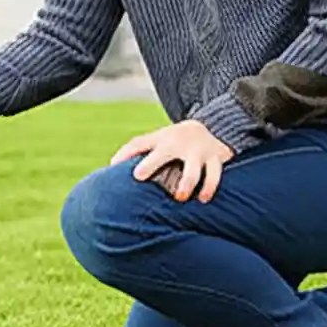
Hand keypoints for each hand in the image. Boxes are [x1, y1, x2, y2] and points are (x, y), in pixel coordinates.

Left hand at [109, 120, 233, 202]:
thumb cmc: (174, 141)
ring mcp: (198, 151)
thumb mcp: (155, 141)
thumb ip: (134, 151)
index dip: (128, 155)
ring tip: (180, 196)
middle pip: (165, 153)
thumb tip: (111, 166)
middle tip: (141, 177)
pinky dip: (209, 187)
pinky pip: (214, 174)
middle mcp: (178, 144)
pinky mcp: (216, 158)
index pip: (140, 144)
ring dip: (187, 183)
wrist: (212, 127)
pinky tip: (203, 199)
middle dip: (152, 163)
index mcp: (160, 140)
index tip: (127, 171)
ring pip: (194, 168)